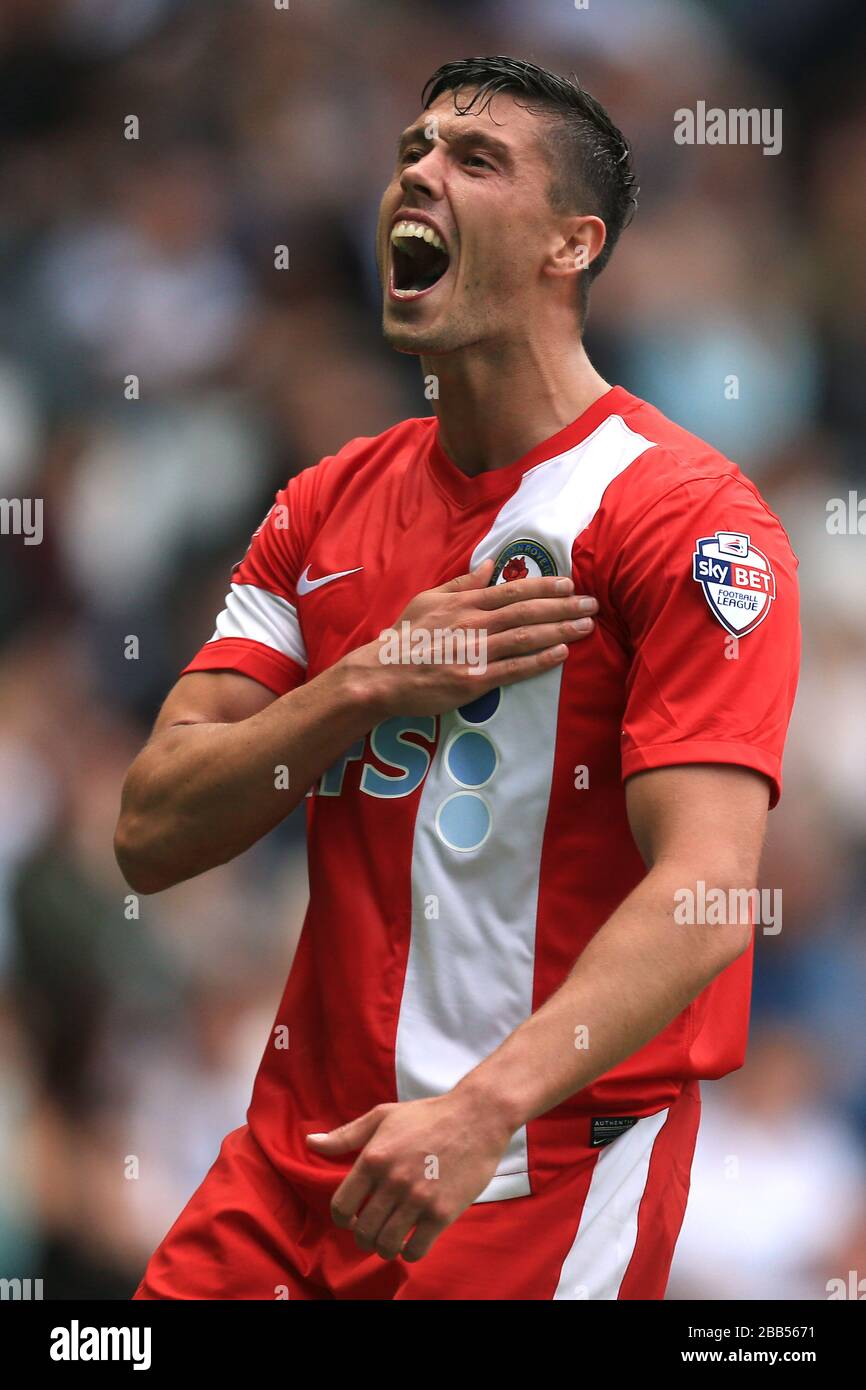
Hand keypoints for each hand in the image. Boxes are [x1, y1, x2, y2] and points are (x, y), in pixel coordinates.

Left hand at [306, 1091, 513, 1260]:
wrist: (476, 1118)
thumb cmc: (427, 1115)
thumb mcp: (382, 1117)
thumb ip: (345, 1135)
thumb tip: (310, 1143)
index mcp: (373, 1158)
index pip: (341, 1207)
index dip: (342, 1219)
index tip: (352, 1219)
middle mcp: (392, 1181)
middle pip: (363, 1231)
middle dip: (364, 1236)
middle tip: (373, 1231)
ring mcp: (418, 1199)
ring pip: (387, 1244)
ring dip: (385, 1247)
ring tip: (391, 1239)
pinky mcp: (442, 1212)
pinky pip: (416, 1250)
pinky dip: (409, 1252)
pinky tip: (412, 1240)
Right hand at [342, 557, 597, 717]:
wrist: (381, 674)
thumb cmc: (404, 637)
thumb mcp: (427, 600)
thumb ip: (461, 584)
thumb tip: (490, 566)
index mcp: (464, 603)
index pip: (512, 591)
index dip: (544, 587)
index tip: (569, 584)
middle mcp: (473, 623)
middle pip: (526, 611)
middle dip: (562, 607)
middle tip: (591, 604)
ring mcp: (474, 652)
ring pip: (525, 637)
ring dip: (559, 630)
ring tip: (586, 627)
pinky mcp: (474, 680)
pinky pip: (513, 668)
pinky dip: (539, 660)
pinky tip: (561, 654)